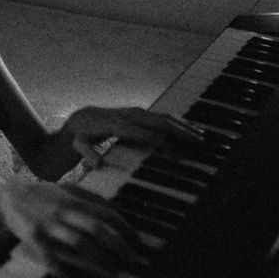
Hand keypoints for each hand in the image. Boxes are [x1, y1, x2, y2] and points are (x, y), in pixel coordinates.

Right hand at [0, 179, 159, 273]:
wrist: (9, 197)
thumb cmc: (43, 195)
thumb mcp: (68, 189)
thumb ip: (92, 198)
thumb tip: (119, 210)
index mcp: (75, 200)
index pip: (106, 213)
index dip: (125, 226)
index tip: (137, 240)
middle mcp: (65, 211)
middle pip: (97, 228)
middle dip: (118, 245)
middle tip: (132, 259)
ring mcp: (50, 224)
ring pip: (79, 242)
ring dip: (98, 258)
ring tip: (113, 271)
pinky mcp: (34, 236)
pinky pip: (49, 256)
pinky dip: (61, 269)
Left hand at [64, 106, 204, 167]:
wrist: (81, 120)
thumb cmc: (80, 135)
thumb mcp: (78, 145)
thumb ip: (87, 153)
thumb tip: (97, 164)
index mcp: (117, 124)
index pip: (145, 134)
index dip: (161, 144)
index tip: (175, 155)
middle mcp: (129, 115)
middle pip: (160, 122)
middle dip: (180, 131)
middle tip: (199, 142)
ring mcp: (135, 113)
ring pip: (163, 117)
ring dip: (182, 125)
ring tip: (200, 135)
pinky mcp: (138, 114)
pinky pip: (160, 117)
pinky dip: (175, 123)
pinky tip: (188, 129)